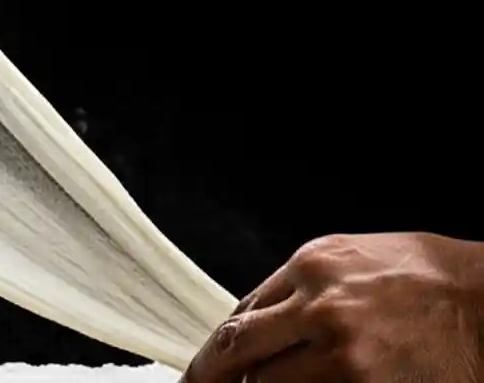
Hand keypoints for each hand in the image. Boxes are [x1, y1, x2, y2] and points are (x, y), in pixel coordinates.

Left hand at [182, 233, 483, 381]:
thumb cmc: (425, 277)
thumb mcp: (350, 258)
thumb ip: (298, 287)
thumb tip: (252, 322)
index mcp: (311, 265)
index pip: (242, 313)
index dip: (217, 348)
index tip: (204, 368)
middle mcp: (319, 306)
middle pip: (238, 348)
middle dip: (210, 375)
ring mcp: (342, 353)